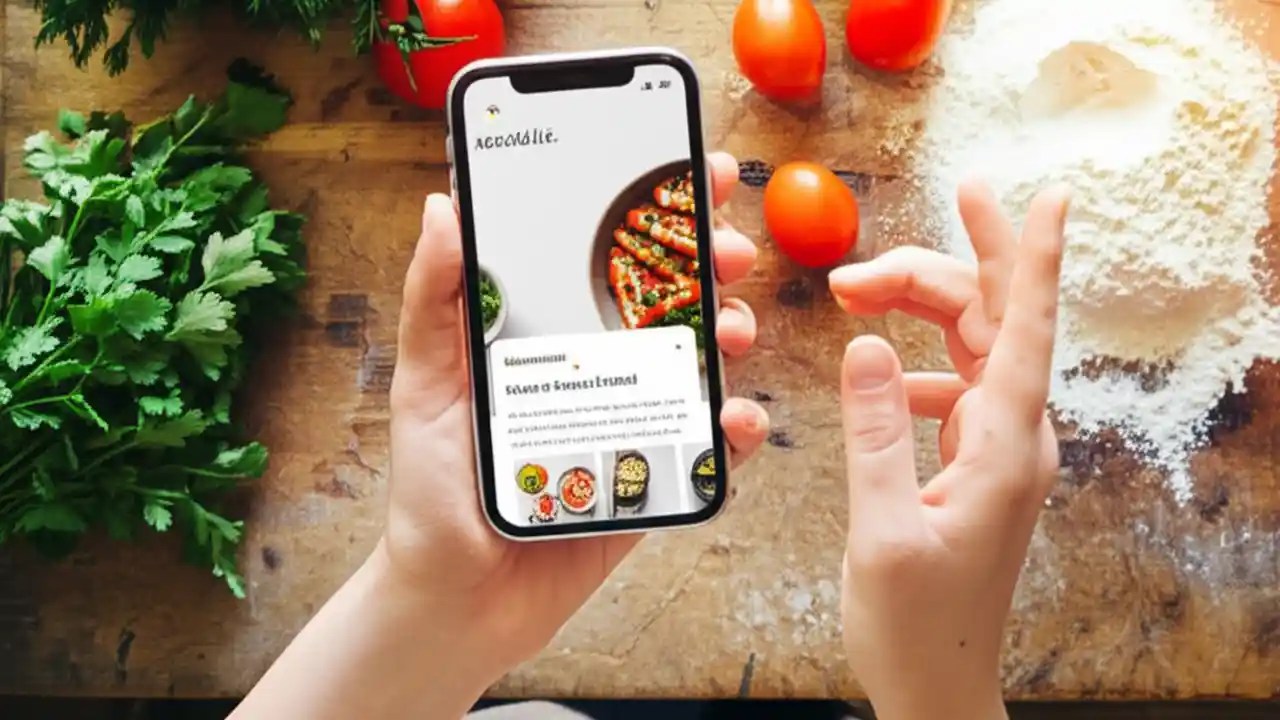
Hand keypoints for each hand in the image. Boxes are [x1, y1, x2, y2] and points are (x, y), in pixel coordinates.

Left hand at [384, 151, 769, 673]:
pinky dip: (737, 429)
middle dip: (710, 263)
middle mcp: (596, 368)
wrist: (460, 599)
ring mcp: (631, 419)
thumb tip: (443, 207)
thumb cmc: (434, 492)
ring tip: (731, 330)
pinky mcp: (654, 477)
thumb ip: (435, 302)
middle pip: (667, 299)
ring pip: (700, 361)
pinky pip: (711, 446)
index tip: (690, 174)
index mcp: (546, 335)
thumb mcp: (425, 385)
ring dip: (729, 335)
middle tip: (730, 249)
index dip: (650, 210)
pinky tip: (737, 417)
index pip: (604, 257)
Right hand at [827, 180, 1069, 719]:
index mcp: (1005, 448)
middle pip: (991, 321)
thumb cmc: (916, 627)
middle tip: (861, 264)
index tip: (1051, 197)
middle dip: (933, 273)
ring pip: (970, 347)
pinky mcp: (977, 465)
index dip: (1036, 258)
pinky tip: (877, 380)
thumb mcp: (882, 530)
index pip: (1027, 330)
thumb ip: (873, 433)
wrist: (937, 686)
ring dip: (916, 312)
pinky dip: (914, 367)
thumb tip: (864, 348)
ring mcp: (999, 451)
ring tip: (852, 295)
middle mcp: (1015, 438)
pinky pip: (955, 387)